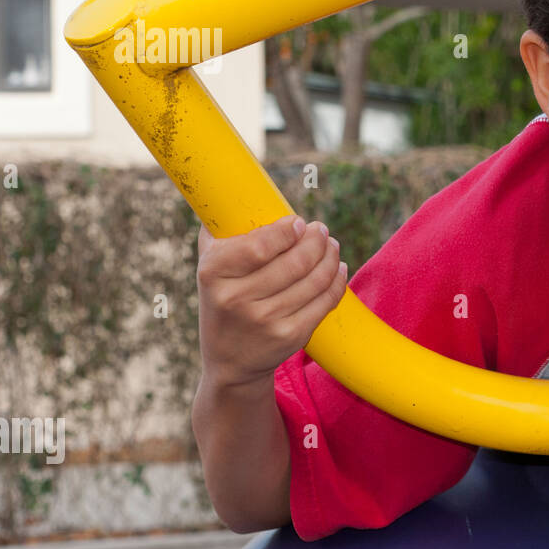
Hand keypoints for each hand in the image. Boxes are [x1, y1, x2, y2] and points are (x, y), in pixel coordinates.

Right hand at [197, 214, 347, 386]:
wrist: (230, 361)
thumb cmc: (222, 299)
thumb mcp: (210, 267)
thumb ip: (220, 230)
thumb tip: (235, 187)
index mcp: (213, 274)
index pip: (259, 245)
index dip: (286, 231)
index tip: (298, 222)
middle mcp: (237, 299)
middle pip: (295, 261)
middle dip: (317, 240)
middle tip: (321, 230)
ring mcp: (266, 321)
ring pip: (314, 279)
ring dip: (330, 256)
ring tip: (332, 245)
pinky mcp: (291, 336)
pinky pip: (325, 301)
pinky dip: (337, 280)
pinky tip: (338, 268)